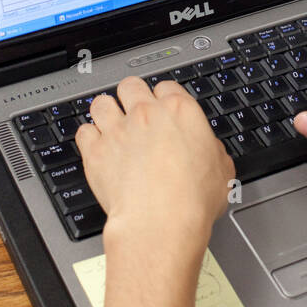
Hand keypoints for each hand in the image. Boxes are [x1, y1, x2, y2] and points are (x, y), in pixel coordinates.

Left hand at [75, 78, 233, 253]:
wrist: (160, 222)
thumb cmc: (193, 200)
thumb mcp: (222, 171)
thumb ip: (213, 150)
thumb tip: (209, 150)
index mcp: (180, 111)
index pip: (166, 86)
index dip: (163, 98)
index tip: (162, 109)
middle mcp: (146, 114)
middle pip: (130, 85)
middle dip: (131, 96)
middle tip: (135, 113)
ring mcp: (117, 130)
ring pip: (102, 103)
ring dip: (106, 112)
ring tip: (111, 125)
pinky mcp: (95, 151)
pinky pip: (83, 132)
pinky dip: (89, 138)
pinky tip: (97, 147)